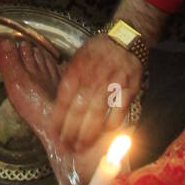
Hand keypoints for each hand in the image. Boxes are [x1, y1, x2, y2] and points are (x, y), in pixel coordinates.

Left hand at [51, 32, 141, 151]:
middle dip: (71, 130)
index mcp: (78, 69)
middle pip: (79, 108)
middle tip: (67, 145)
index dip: (59, 117)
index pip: (65, 98)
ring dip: (89, 132)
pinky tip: (105, 133)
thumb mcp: (77, 58)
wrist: (124, 38)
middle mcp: (93, 77)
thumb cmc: (98, 51)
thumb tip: (60, 105)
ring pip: (98, 112)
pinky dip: (112, 123)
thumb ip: (70, 80)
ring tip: (82, 145)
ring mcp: (112, 83)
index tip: (55, 132)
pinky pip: (120, 109)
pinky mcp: (129, 87)